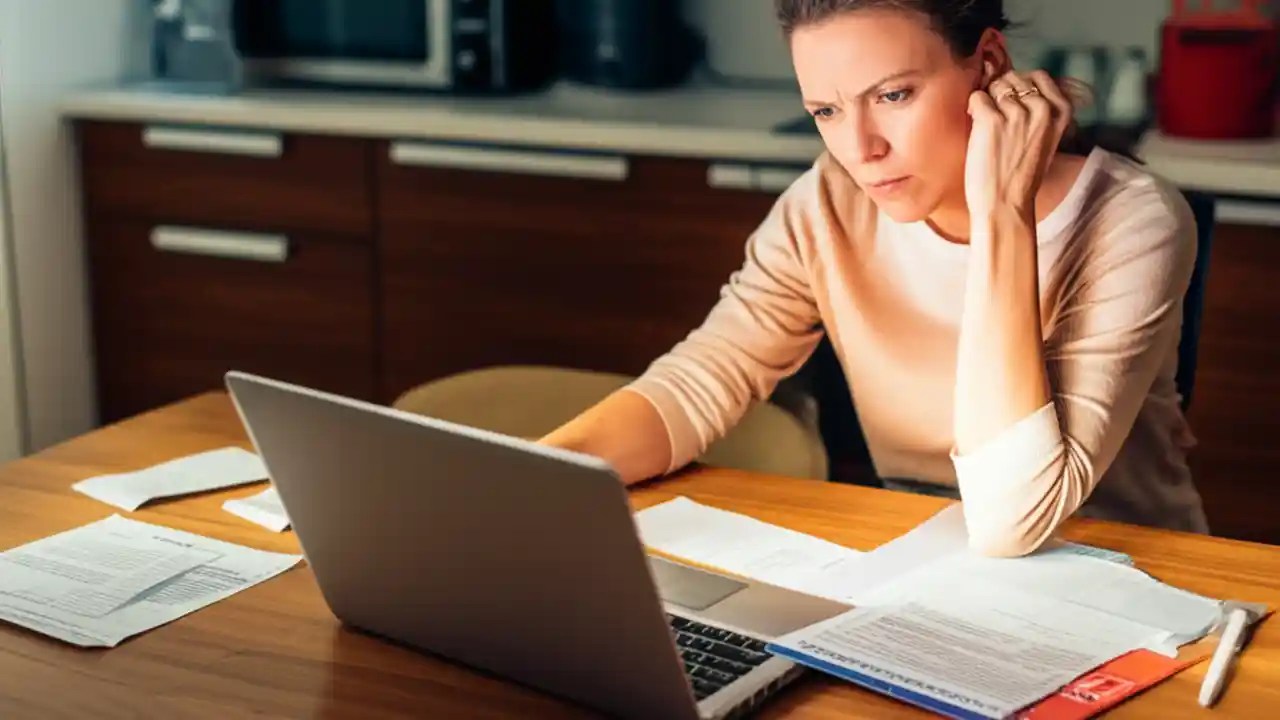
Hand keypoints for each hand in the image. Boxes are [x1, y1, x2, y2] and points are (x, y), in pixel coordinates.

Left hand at [964, 68, 1073, 224]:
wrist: (1006, 204)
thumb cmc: (1022, 175)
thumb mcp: (1047, 138)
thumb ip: (1041, 111)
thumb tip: (1018, 83)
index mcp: (1061, 111)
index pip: (1039, 76)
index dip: (1020, 86)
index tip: (1013, 106)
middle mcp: (1042, 108)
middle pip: (1014, 78)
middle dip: (1001, 92)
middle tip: (997, 119)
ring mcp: (1017, 113)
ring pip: (995, 85)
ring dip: (986, 102)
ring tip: (987, 126)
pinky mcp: (991, 120)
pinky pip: (977, 97)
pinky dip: (973, 110)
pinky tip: (977, 130)